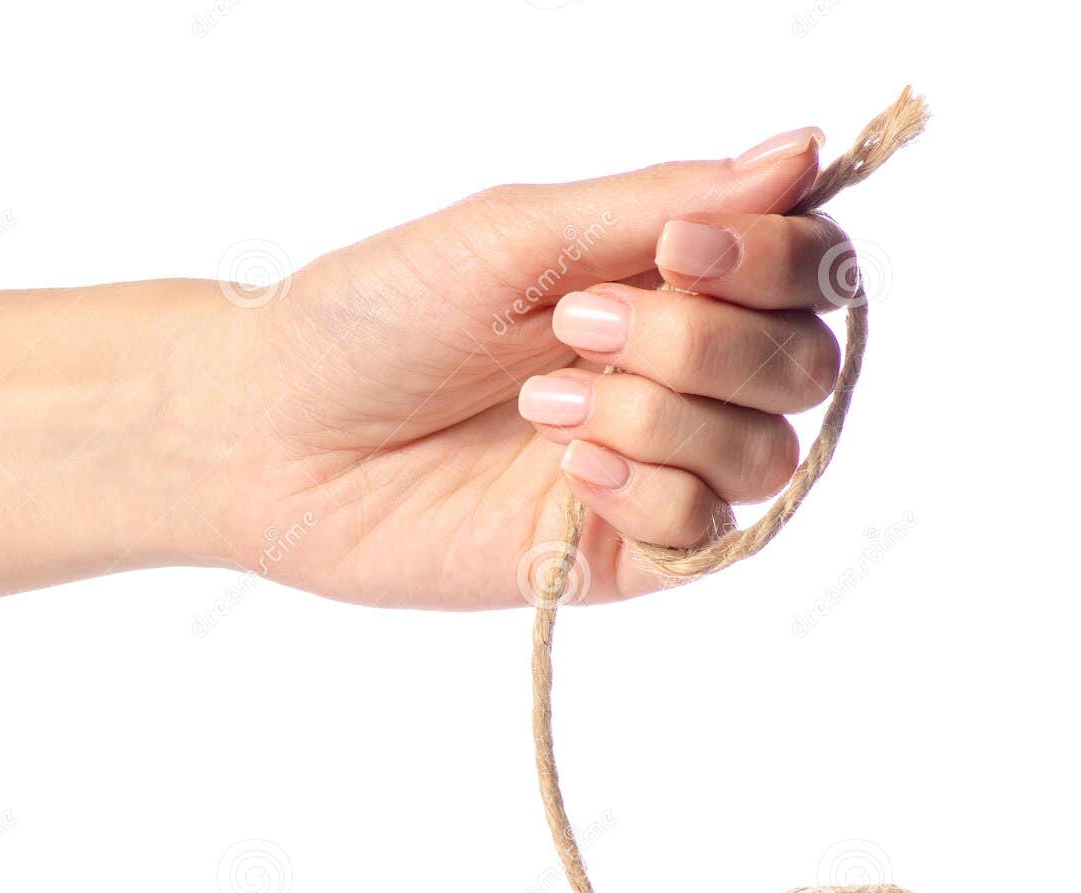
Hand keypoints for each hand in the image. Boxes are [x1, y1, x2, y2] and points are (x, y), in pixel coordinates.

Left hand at [220, 126, 851, 607]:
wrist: (275, 434)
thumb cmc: (375, 317)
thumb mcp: (517, 233)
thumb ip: (662, 200)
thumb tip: (803, 151)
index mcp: (662, 282)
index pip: (805, 269)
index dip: (775, 259)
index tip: (680, 248)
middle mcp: (674, 375)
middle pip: (805, 365)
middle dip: (704, 341)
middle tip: (577, 327)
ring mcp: (649, 468)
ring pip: (765, 452)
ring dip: (663, 416)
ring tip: (542, 402)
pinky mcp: (615, 553)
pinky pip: (704, 534)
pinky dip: (650, 491)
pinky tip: (566, 471)